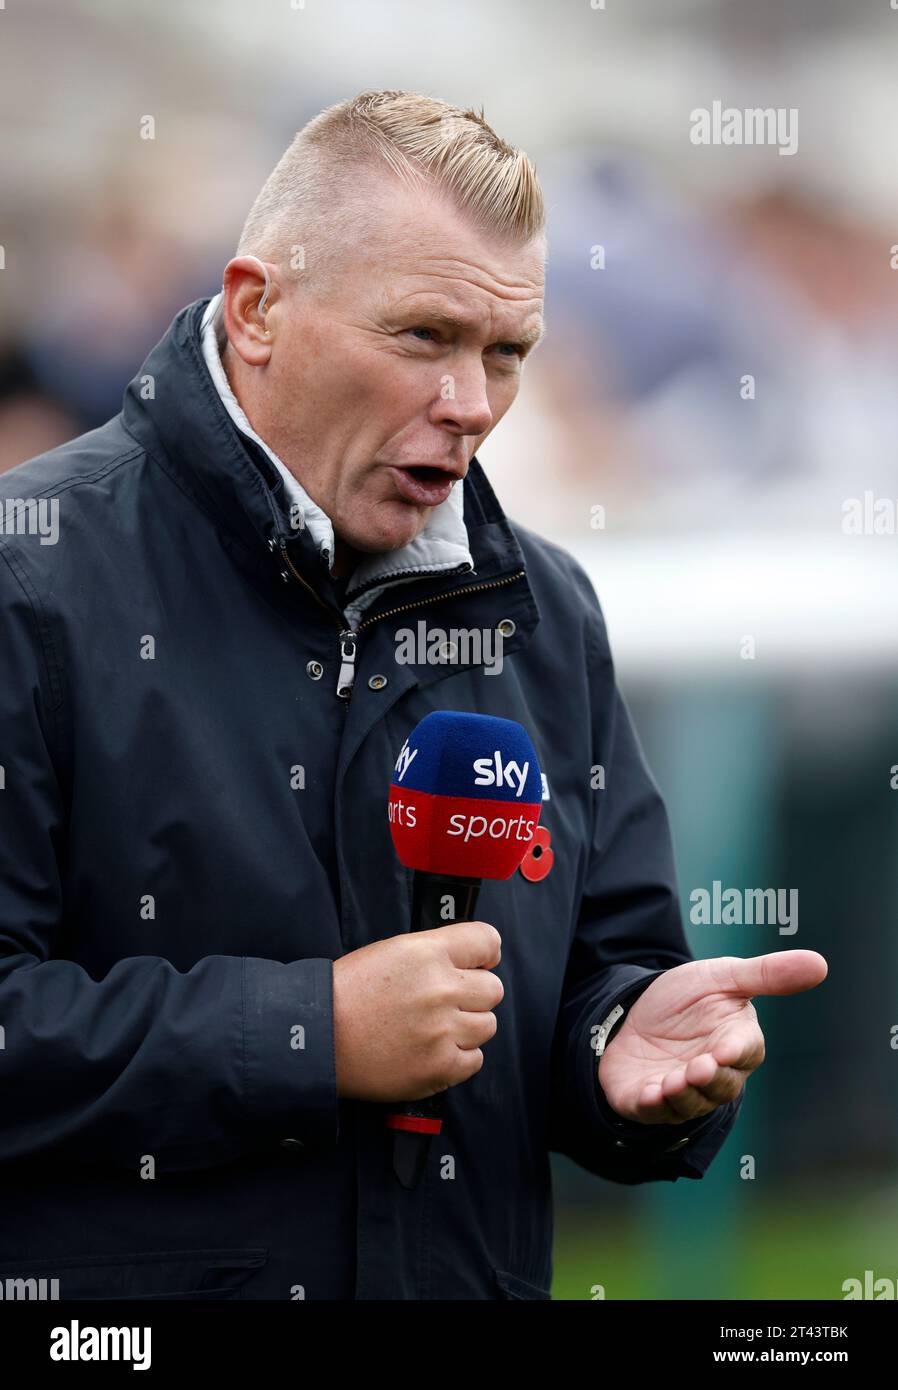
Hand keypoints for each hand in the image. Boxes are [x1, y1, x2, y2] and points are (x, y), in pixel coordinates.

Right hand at [332, 921, 502, 1102]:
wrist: (318, 1037)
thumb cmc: (348, 992)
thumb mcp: (391, 951)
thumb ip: (434, 953)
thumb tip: (471, 962)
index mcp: (428, 953)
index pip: (488, 941)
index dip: (484, 954)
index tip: (476, 964)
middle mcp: (441, 989)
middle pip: (493, 989)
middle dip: (474, 994)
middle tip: (446, 1002)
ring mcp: (443, 1031)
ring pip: (487, 1025)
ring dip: (467, 1027)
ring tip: (434, 1028)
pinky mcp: (439, 1067)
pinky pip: (475, 1059)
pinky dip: (458, 1057)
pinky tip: (432, 1050)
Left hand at [598, 950, 827, 1124]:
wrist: (633, 1012)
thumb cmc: (686, 999)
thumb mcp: (721, 978)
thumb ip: (766, 974)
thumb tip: (820, 963)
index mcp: (735, 1041)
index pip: (746, 1051)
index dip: (737, 1052)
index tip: (726, 1049)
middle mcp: (714, 1073)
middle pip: (722, 1086)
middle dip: (711, 1079)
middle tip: (698, 1068)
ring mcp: (682, 1090)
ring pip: (691, 1104)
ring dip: (683, 1095)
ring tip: (670, 1082)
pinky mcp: (648, 1099)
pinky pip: (654, 1111)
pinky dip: (652, 1106)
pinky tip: (647, 1095)